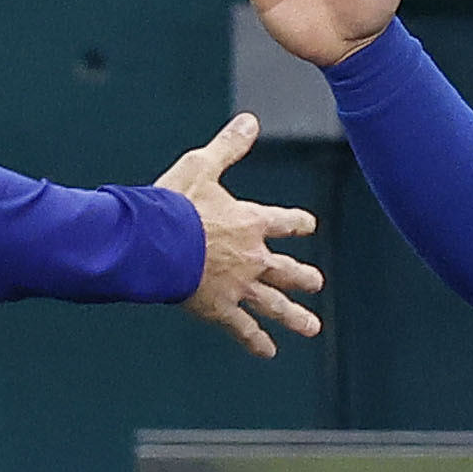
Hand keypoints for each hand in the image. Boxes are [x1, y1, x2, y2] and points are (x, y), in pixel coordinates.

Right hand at [156, 112, 325, 357]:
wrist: (156, 242)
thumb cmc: (175, 202)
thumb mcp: (203, 166)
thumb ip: (229, 147)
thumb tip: (250, 120)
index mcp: (250, 222)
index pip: (282, 221)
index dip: (296, 222)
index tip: (308, 225)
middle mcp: (252, 256)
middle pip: (284, 269)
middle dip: (302, 277)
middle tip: (316, 284)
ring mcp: (238, 286)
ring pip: (273, 304)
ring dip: (293, 316)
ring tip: (312, 328)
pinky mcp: (219, 308)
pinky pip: (242, 328)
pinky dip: (255, 340)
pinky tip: (268, 351)